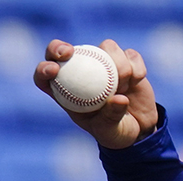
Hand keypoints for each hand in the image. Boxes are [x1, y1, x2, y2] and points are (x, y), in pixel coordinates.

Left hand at [34, 39, 158, 149]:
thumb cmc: (114, 131)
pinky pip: (130, 54)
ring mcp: (104, 63)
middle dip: (59, 48)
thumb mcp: (109, 131)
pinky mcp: (127, 60)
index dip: (44, 69)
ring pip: (105, 47)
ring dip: (116, 62)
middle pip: (63, 51)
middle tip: (68, 53)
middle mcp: (82, 72)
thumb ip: (110, 117)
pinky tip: (137, 80)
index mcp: (67, 91)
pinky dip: (135, 66)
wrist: (138, 128)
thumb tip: (118, 99)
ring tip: (123, 84)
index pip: (46, 75)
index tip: (53, 70)